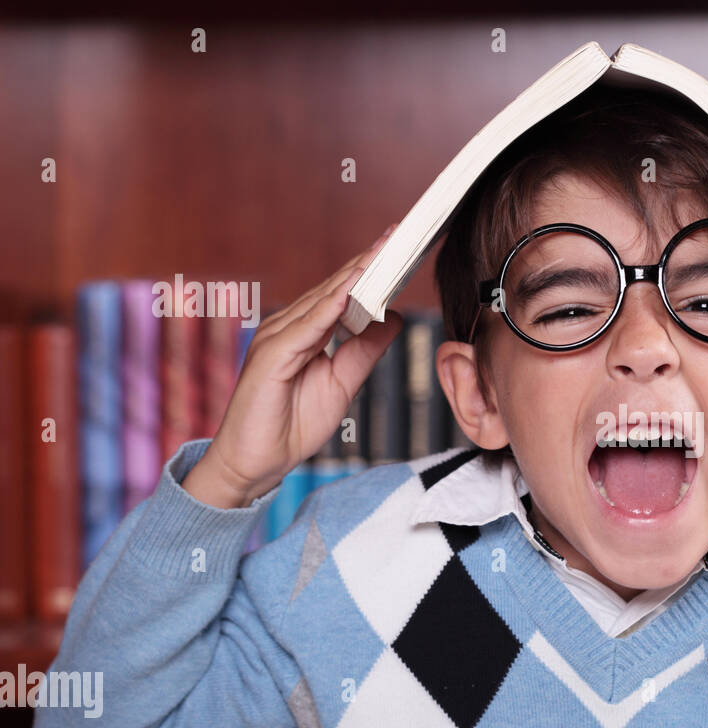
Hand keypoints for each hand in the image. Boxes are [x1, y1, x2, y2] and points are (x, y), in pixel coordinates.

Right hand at [182, 226, 403, 508]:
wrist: (255, 464)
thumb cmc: (291, 425)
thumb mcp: (343, 384)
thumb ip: (365, 350)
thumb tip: (393, 317)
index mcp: (306, 331)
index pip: (344, 292)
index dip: (372, 269)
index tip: (401, 245)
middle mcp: (289, 326)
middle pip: (335, 286)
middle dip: (368, 259)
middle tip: (400, 232)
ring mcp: (276, 338)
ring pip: (322, 299)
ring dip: (354, 274)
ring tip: (384, 250)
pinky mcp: (270, 357)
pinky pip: (305, 328)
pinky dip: (328, 308)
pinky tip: (350, 291)